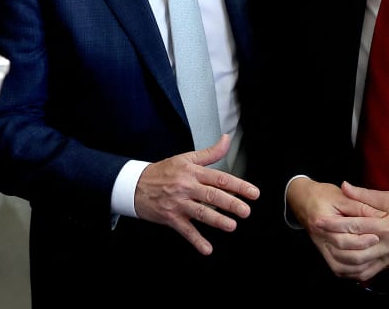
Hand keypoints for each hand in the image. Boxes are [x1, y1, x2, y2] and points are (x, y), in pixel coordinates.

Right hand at [132, 134, 258, 255]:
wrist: (135, 185)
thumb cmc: (163, 172)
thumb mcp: (186, 158)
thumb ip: (210, 152)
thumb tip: (226, 140)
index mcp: (193, 172)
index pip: (220, 178)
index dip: (238, 185)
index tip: (253, 193)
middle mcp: (186, 187)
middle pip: (212, 195)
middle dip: (231, 204)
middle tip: (245, 210)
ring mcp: (178, 203)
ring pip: (200, 213)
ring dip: (217, 220)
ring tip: (231, 226)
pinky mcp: (171, 217)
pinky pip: (185, 230)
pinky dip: (196, 240)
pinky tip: (207, 248)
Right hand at [287, 178, 382, 278]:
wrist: (303, 200)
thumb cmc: (323, 195)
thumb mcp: (342, 196)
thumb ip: (360, 206)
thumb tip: (380, 216)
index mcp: (322, 221)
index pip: (343, 237)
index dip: (362, 238)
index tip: (378, 234)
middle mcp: (320, 238)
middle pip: (342, 254)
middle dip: (363, 251)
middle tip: (378, 243)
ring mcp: (321, 248)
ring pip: (340, 266)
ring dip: (358, 265)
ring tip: (374, 256)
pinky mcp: (324, 254)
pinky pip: (338, 269)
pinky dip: (351, 271)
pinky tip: (363, 265)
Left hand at [310, 181, 388, 281]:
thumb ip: (365, 194)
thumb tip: (345, 186)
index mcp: (384, 226)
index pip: (354, 225)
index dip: (334, 223)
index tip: (319, 220)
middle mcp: (383, 245)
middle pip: (352, 248)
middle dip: (333, 241)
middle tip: (318, 234)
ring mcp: (385, 257)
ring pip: (358, 265)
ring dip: (340, 259)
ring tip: (327, 248)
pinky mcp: (386, 264)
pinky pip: (366, 273)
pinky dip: (352, 271)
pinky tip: (343, 264)